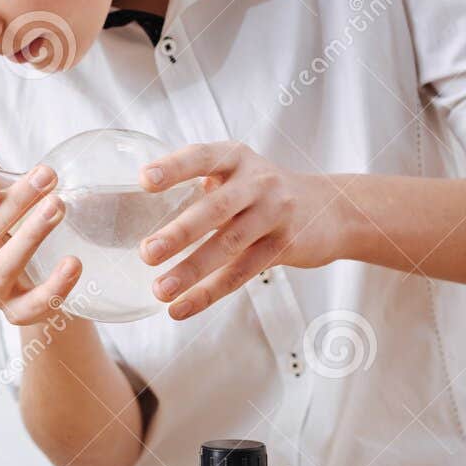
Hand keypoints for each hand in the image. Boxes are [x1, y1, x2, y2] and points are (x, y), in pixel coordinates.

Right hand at [0, 137, 81, 325]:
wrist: (37, 274)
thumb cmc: (11, 227)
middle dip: (14, 206)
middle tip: (45, 177)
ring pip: (6, 268)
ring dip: (32, 236)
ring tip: (58, 206)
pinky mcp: (19, 312)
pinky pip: (32, 307)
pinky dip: (53, 287)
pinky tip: (73, 264)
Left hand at [139, 141, 346, 319]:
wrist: (331, 208)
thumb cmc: (263, 193)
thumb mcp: (237, 175)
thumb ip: (199, 187)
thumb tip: (133, 210)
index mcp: (235, 158)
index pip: (201, 157)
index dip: (174, 168)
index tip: (144, 180)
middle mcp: (257, 181)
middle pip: (215, 208)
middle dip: (180, 232)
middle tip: (147, 252)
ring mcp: (274, 213)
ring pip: (229, 244)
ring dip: (192, 270)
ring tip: (160, 290)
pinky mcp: (285, 245)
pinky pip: (243, 272)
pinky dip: (209, 293)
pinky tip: (181, 308)